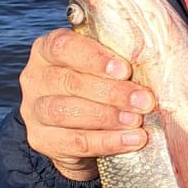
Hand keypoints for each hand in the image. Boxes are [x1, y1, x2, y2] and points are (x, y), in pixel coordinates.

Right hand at [18, 28, 155, 180]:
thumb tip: (154, 60)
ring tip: (136, 121)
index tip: (124, 70)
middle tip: (143, 101)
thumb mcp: (103, 67)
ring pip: (66, 112)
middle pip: (69, 82)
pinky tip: (131, 140)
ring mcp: (33, 110)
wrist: (78, 130)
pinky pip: (74, 142)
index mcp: (47, 50)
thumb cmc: (98, 86)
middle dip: (111, 92)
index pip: (63, 46)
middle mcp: (35, 78)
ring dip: (107, 117)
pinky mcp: (40, 139)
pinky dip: (106, 142)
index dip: (94, 58)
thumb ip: (118, 61)